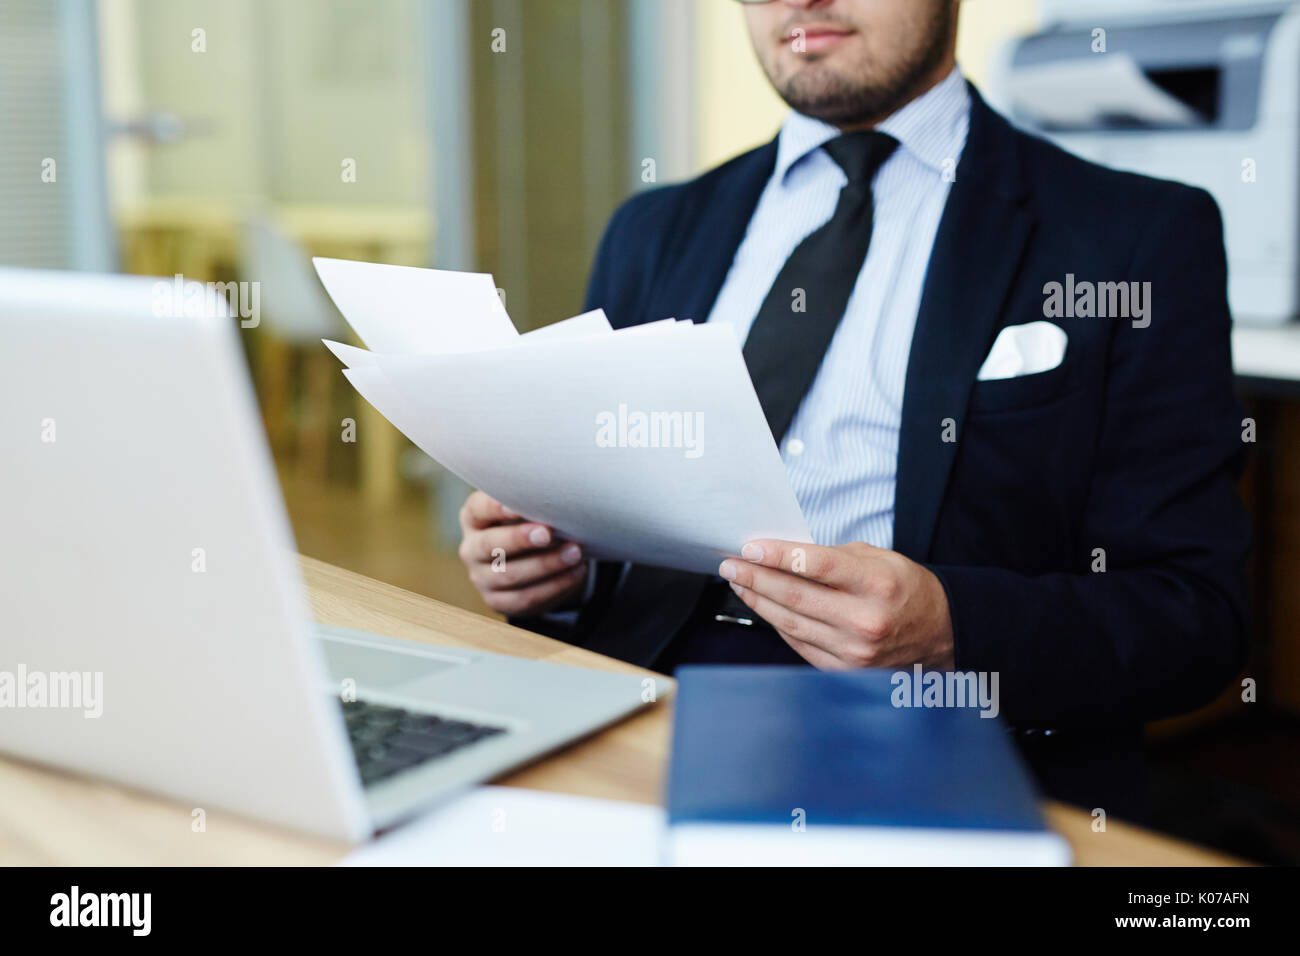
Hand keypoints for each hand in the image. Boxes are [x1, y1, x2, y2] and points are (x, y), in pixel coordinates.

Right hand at [458, 491, 587, 615]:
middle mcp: (471, 549)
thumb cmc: (532, 523)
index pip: (477, 510)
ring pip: (510, 575)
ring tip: (574, 553)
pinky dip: (554, 586)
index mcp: (474, 518)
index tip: (518, 507)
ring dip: (545, 564)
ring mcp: (481, 578)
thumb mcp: (527, 510)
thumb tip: (559, 501)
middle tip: (548, 533)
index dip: (495, 507)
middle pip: (489, 545)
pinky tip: (575, 572)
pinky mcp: (498, 601)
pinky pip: (525, 598)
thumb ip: (534, 504)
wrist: (535, 561)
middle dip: (520, 539)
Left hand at [718, 540, 953, 670]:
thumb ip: (831, 556)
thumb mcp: (878, 558)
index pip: (815, 565)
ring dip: (758, 601)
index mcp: (876, 583)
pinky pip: (799, 643)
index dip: (777, 556)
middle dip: (756, 578)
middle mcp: (865, 620)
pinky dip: (777, 624)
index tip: (749, 548)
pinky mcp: (845, 670)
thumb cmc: (905, 589)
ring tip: (739, 583)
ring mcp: (854, 650)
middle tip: (730, 565)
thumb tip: (780, 555)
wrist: (940, 633)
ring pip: (791, 622)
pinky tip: (763, 607)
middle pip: (795, 596)